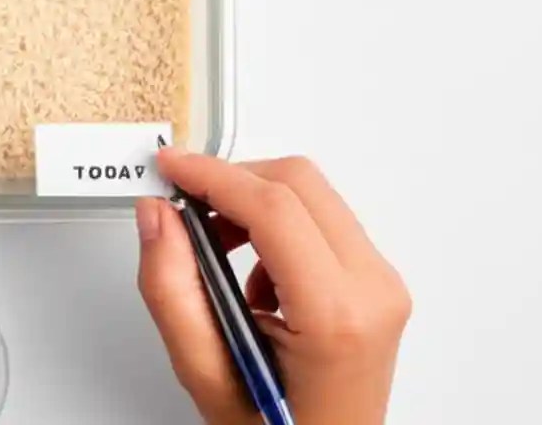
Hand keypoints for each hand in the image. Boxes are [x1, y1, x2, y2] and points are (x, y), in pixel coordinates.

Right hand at [136, 151, 410, 424]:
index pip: (274, 209)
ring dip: (253, 206)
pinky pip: (323, 221)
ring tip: (214, 253)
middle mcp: (373, 290)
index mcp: (337, 316)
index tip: (171, 167)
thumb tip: (158, 217)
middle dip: (232, 183)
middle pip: (299, 183)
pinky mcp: (377, 282)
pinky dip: (276, 229)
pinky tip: (250, 279)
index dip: (213, 176)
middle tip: (184, 209)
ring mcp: (383, 283)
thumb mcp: (206, 374)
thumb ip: (172, 290)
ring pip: (312, 195)